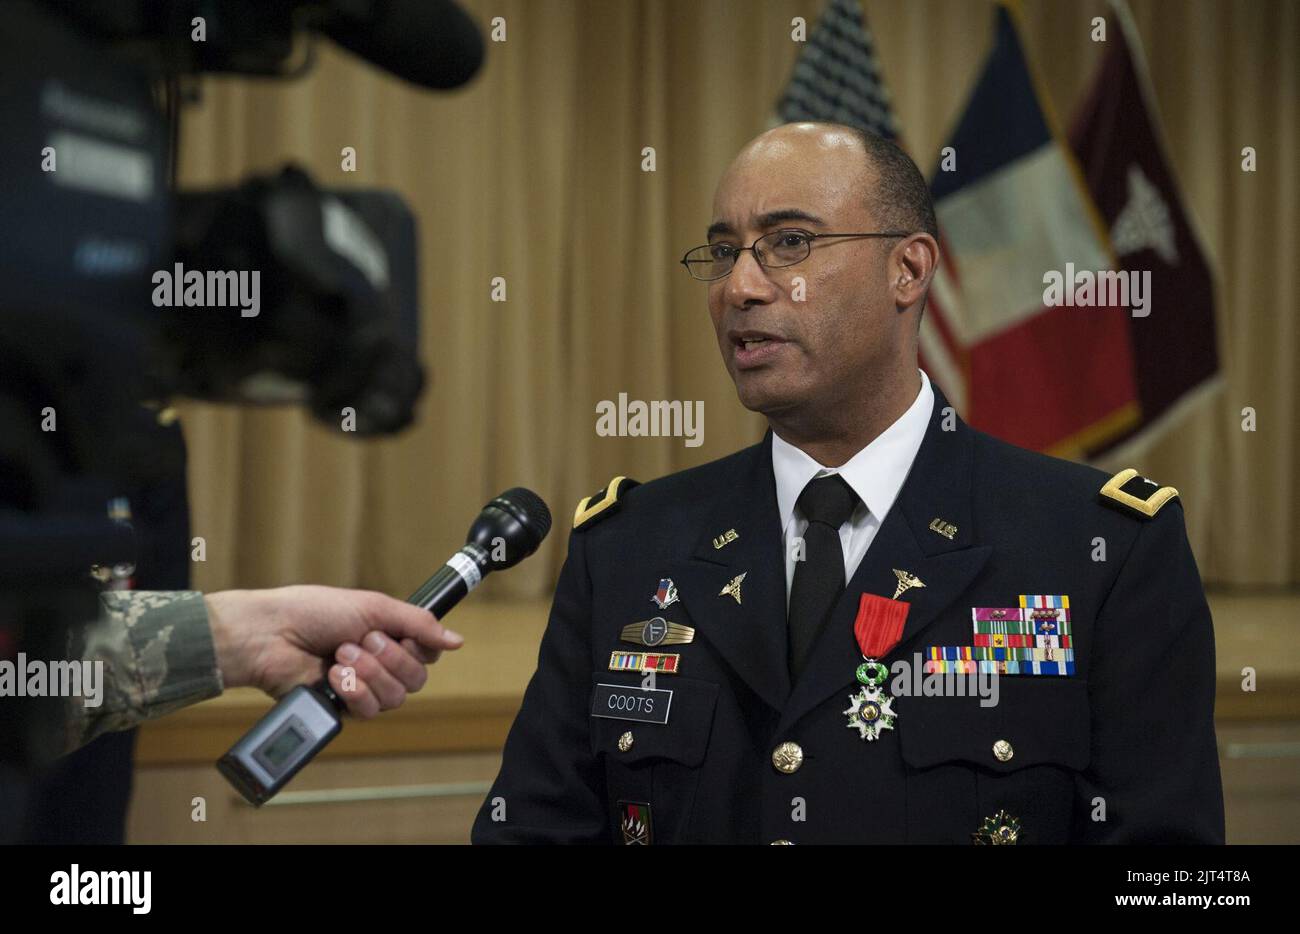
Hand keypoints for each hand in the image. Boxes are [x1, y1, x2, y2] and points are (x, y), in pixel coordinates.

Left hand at [206, 585, 463, 718]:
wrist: (272, 635)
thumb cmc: (315, 612)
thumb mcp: (374, 607)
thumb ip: (419, 624)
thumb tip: (458, 641)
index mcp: (389, 637)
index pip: (427, 654)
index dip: (419, 648)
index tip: (399, 635)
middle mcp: (380, 664)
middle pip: (416, 678)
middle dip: (390, 659)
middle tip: (360, 640)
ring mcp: (362, 687)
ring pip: (396, 697)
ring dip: (369, 673)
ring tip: (340, 656)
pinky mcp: (343, 708)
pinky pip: (370, 710)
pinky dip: (354, 691)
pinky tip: (333, 676)